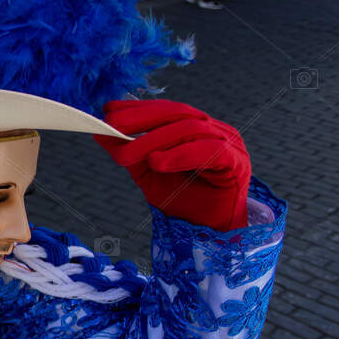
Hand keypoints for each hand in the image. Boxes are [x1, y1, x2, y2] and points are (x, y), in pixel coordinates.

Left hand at [94, 99, 250, 229]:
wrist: (209, 230)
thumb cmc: (182, 200)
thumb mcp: (148, 174)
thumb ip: (129, 154)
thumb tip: (101, 133)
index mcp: (197, 127)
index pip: (167, 110)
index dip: (138, 108)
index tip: (109, 108)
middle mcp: (215, 130)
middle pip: (177, 114)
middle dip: (142, 118)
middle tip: (112, 124)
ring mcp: (229, 143)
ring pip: (189, 130)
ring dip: (153, 141)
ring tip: (126, 154)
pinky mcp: (237, 162)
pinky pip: (209, 151)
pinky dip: (180, 155)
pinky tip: (157, 162)